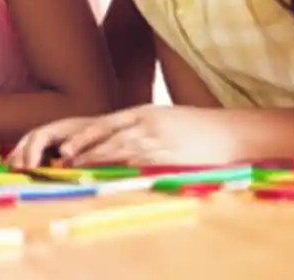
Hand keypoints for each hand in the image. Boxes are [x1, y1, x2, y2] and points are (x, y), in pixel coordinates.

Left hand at [9, 105, 240, 168]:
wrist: (229, 131)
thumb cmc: (194, 126)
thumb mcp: (162, 117)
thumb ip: (137, 125)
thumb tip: (112, 138)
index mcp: (144, 112)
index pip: (105, 124)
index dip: (84, 137)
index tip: (65, 148)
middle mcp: (148, 126)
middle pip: (109, 138)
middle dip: (84, 151)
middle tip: (64, 162)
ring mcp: (160, 142)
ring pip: (122, 153)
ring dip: (98, 163)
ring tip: (79, 172)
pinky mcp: (171, 159)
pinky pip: (143, 167)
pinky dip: (123, 173)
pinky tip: (109, 180)